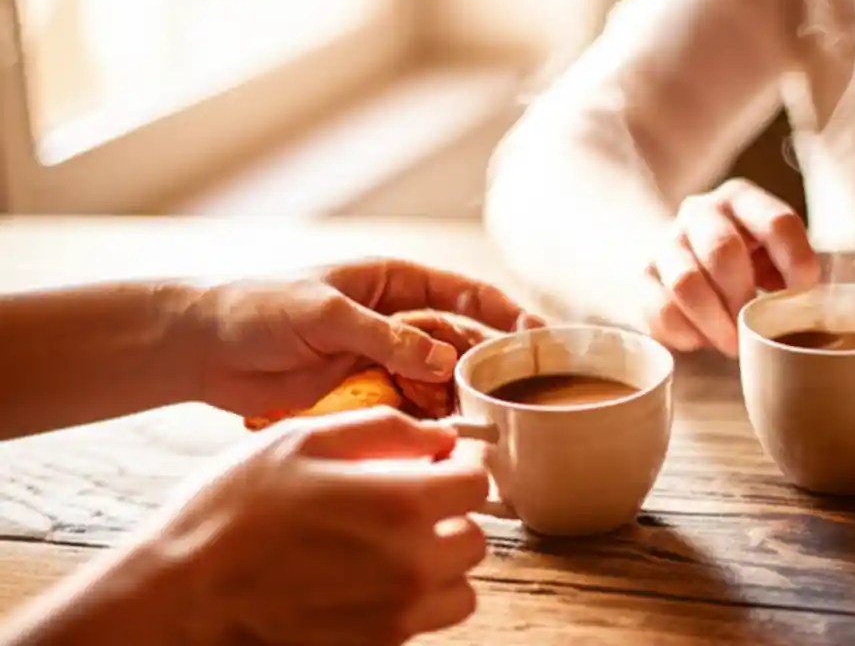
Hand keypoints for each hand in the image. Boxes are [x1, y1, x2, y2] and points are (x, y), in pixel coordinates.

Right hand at [138, 408, 486, 644]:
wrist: (178, 599)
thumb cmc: (231, 513)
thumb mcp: (301, 441)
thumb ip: (384, 429)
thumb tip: (443, 437)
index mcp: (399, 504)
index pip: (477, 484)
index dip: (454, 470)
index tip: (430, 470)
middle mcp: (411, 564)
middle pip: (476, 537)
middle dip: (448, 517)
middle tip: (403, 509)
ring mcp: (397, 614)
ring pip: (460, 587)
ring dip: (438, 565)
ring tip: (387, 549)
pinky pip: (426, 623)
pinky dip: (413, 603)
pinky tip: (367, 582)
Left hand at [188, 258, 539, 417]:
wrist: (202, 347)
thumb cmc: (257, 308)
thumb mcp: (324, 314)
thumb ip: (386, 338)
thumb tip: (443, 363)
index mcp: (393, 281)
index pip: (465, 294)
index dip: (506, 314)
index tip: (539, 337)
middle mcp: (395, 318)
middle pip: (461, 341)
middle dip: (489, 364)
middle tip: (516, 394)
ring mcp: (381, 357)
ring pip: (440, 379)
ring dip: (460, 397)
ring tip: (481, 420)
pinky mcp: (364, 392)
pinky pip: (410, 405)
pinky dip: (428, 418)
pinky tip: (442, 433)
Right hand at [642, 179, 820, 354]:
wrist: (685, 259)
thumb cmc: (745, 262)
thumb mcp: (773, 254)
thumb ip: (791, 271)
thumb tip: (808, 305)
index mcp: (741, 199)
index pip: (775, 222)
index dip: (796, 261)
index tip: (803, 293)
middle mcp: (699, 212)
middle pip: (722, 250)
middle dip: (744, 298)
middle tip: (757, 328)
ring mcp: (666, 242)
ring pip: (686, 283)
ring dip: (716, 323)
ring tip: (734, 344)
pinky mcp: (643, 276)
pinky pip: (661, 311)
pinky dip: (688, 334)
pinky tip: (703, 340)